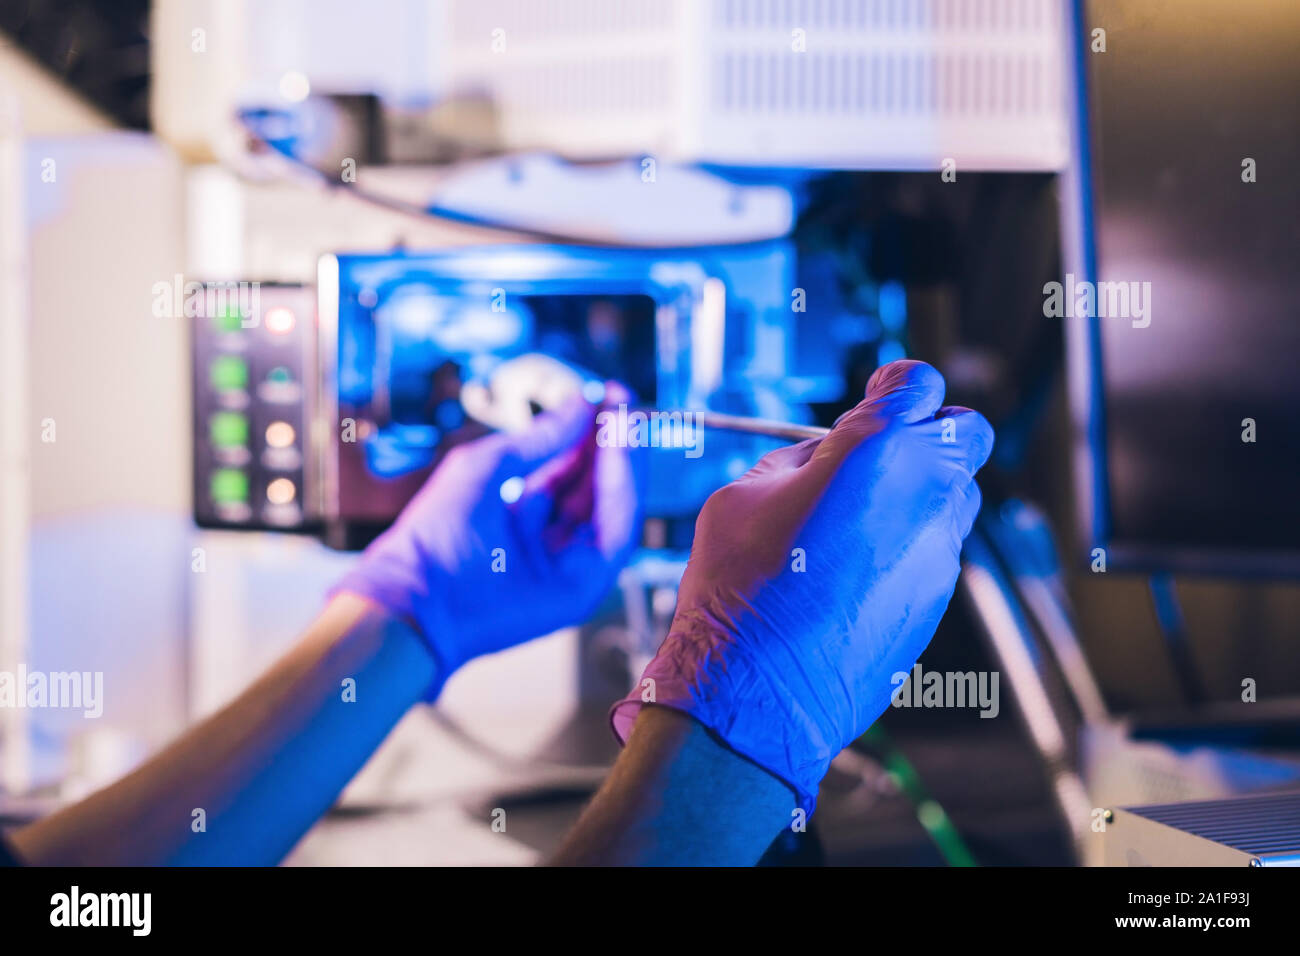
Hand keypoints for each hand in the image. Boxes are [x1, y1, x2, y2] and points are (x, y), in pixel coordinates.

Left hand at [334, 384, 640, 698]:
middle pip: (592, 490)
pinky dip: (622, 492)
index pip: (566, 473)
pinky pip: (614, 535)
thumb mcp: (489, 465)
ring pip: (610, 510)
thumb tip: (583, 405)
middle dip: (611, 446)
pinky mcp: (582, 590)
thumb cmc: (437, 530)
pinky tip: (619, 453)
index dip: (587, 437)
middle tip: (625, 404)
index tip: (606, 399)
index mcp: (519, 518)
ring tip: (626, 421)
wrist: (419, 593)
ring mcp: (565, 568)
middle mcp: (546, 543)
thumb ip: (542, 438)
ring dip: (623, 463)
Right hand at [610, 360, 992, 811]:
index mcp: (875, 447)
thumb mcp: (744, 494)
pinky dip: (908, 544)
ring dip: (920, 489)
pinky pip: (936, 549)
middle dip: (930, 429)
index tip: (874, 397)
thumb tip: (828, 454)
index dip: (893, 384)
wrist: (759, 690)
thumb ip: (802, 460)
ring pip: (956, 494)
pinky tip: (855, 574)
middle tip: (882, 451)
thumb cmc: (739, 584)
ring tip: (859, 520)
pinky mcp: (939, 597)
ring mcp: (940, 548)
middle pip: (964, 430)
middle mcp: (925, 491)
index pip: (917, 382)